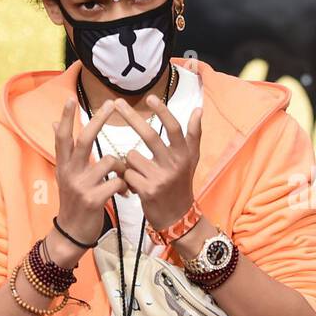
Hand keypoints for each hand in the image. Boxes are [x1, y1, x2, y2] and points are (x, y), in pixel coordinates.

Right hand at [50, 96, 129, 246]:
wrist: (72, 233)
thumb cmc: (74, 200)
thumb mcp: (65, 175)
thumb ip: (64, 150)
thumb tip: (54, 123)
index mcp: (63, 166)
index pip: (63, 137)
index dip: (67, 118)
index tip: (71, 98)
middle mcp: (69, 173)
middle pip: (84, 140)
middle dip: (98, 120)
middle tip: (111, 104)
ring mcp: (81, 186)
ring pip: (110, 161)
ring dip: (121, 167)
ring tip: (123, 179)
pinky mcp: (93, 200)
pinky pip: (117, 181)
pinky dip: (125, 186)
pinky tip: (124, 193)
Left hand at [115, 94, 203, 231]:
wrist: (178, 218)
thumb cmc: (181, 184)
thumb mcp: (191, 160)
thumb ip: (193, 135)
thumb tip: (198, 109)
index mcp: (184, 155)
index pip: (174, 129)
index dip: (163, 112)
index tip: (150, 97)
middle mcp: (174, 165)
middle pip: (150, 136)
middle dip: (132, 117)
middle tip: (117, 103)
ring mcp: (161, 178)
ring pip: (132, 156)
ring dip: (130, 162)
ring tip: (140, 173)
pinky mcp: (148, 191)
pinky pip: (127, 173)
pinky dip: (126, 177)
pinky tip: (135, 186)